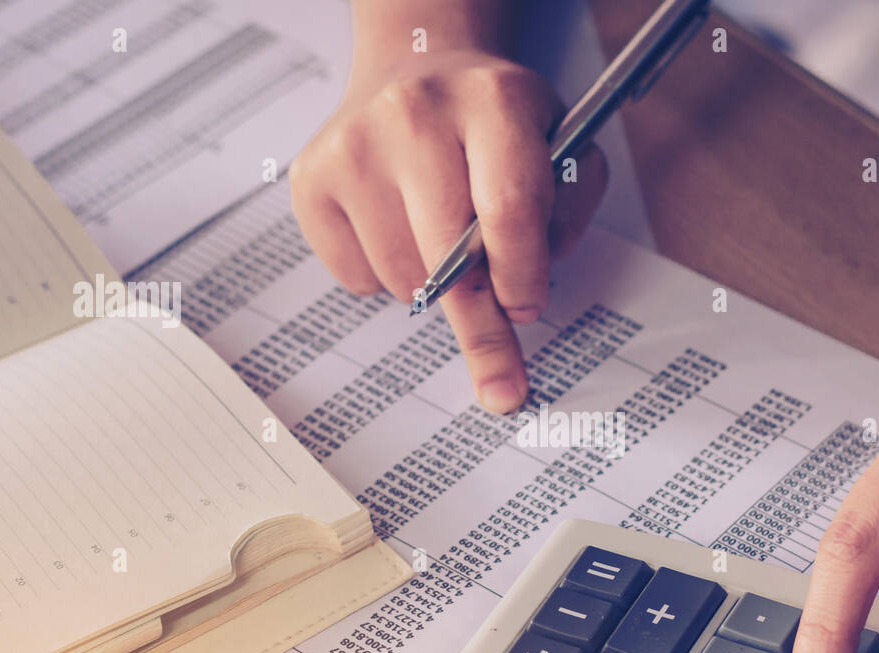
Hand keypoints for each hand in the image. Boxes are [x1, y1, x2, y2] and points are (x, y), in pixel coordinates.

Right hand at [290, 48, 607, 412]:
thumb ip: (567, 213)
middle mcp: (413, 111)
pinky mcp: (311, 178)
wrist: (418, 65)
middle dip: (480, 322)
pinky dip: (385, 278)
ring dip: (431, 289)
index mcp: (492, 99)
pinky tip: (398, 231)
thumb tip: (520, 296)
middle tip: (498, 362)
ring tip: (441, 242)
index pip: (508, 209)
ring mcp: (353, 144)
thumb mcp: (559, 145)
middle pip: (448, 257)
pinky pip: (356, 277)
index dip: (522, 277)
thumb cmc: (494, 123)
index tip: (526, 310)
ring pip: (402, 277)